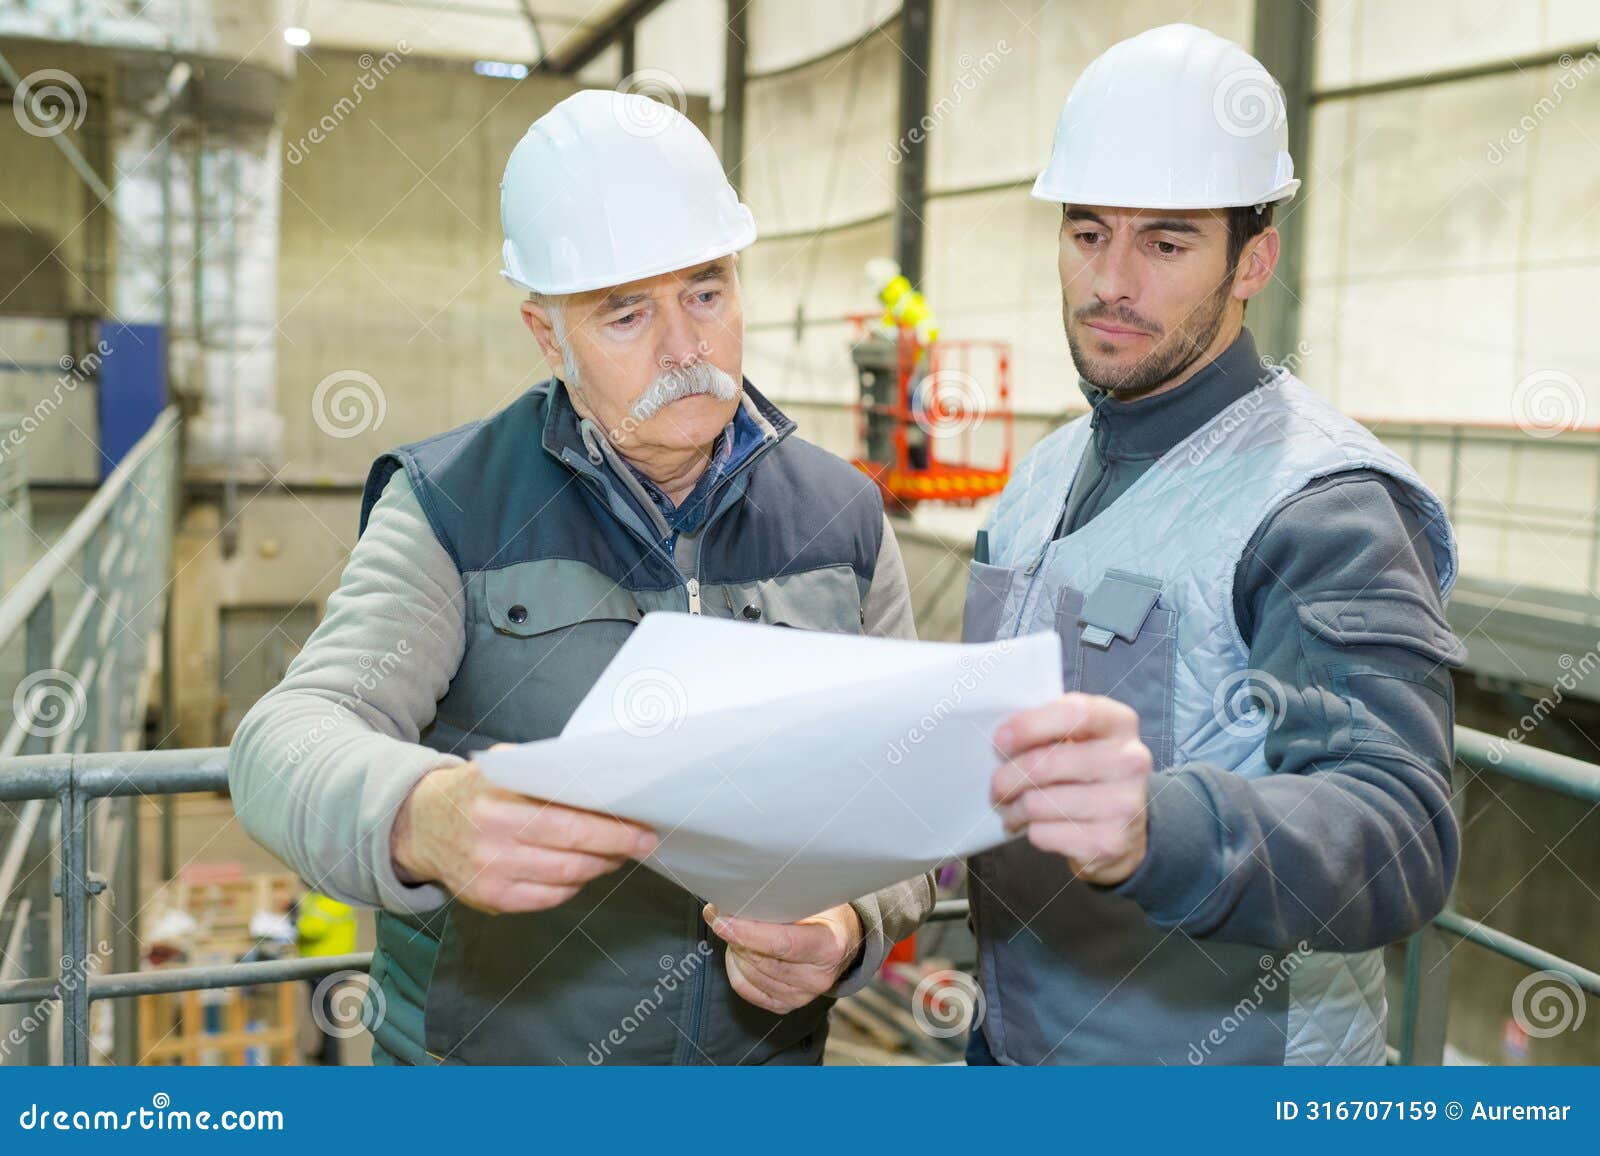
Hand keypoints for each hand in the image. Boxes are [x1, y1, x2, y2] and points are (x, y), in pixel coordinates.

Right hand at [390, 760, 655, 913]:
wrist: (418, 824)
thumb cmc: (475, 790)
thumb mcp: (505, 766)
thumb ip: (547, 772)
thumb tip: (606, 783)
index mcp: (498, 796)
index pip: (568, 817)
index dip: (611, 826)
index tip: (642, 825)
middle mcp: (492, 836)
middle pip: (572, 851)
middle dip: (616, 848)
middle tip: (643, 842)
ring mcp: (490, 872)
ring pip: (564, 878)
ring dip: (599, 867)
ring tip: (616, 855)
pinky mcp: (489, 898)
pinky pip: (546, 898)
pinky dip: (572, 886)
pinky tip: (583, 872)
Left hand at [704, 902, 862, 1013]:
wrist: (843, 942)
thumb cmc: (826, 914)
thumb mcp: (813, 899)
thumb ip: (780, 900)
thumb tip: (735, 898)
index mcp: (829, 947)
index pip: (782, 944)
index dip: (748, 933)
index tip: (722, 920)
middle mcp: (818, 978)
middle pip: (762, 960)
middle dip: (735, 936)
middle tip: (721, 914)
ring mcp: (802, 996)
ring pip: (749, 974)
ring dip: (735, 950)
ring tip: (736, 929)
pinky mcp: (786, 1005)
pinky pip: (746, 988)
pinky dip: (735, 967)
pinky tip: (739, 950)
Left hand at [990, 692, 1151, 884]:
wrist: (1127, 827)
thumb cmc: (1088, 771)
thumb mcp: (1082, 738)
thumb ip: (1050, 728)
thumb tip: (1003, 741)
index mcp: (1120, 723)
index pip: (1073, 713)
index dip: (1028, 725)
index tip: (1000, 741)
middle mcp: (1130, 761)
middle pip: (1043, 763)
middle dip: (1005, 777)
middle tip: (996, 786)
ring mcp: (1123, 804)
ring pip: (1037, 802)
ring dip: (1012, 808)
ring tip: (1011, 808)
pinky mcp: (1109, 841)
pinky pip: (1043, 833)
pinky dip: (1029, 831)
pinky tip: (1032, 826)